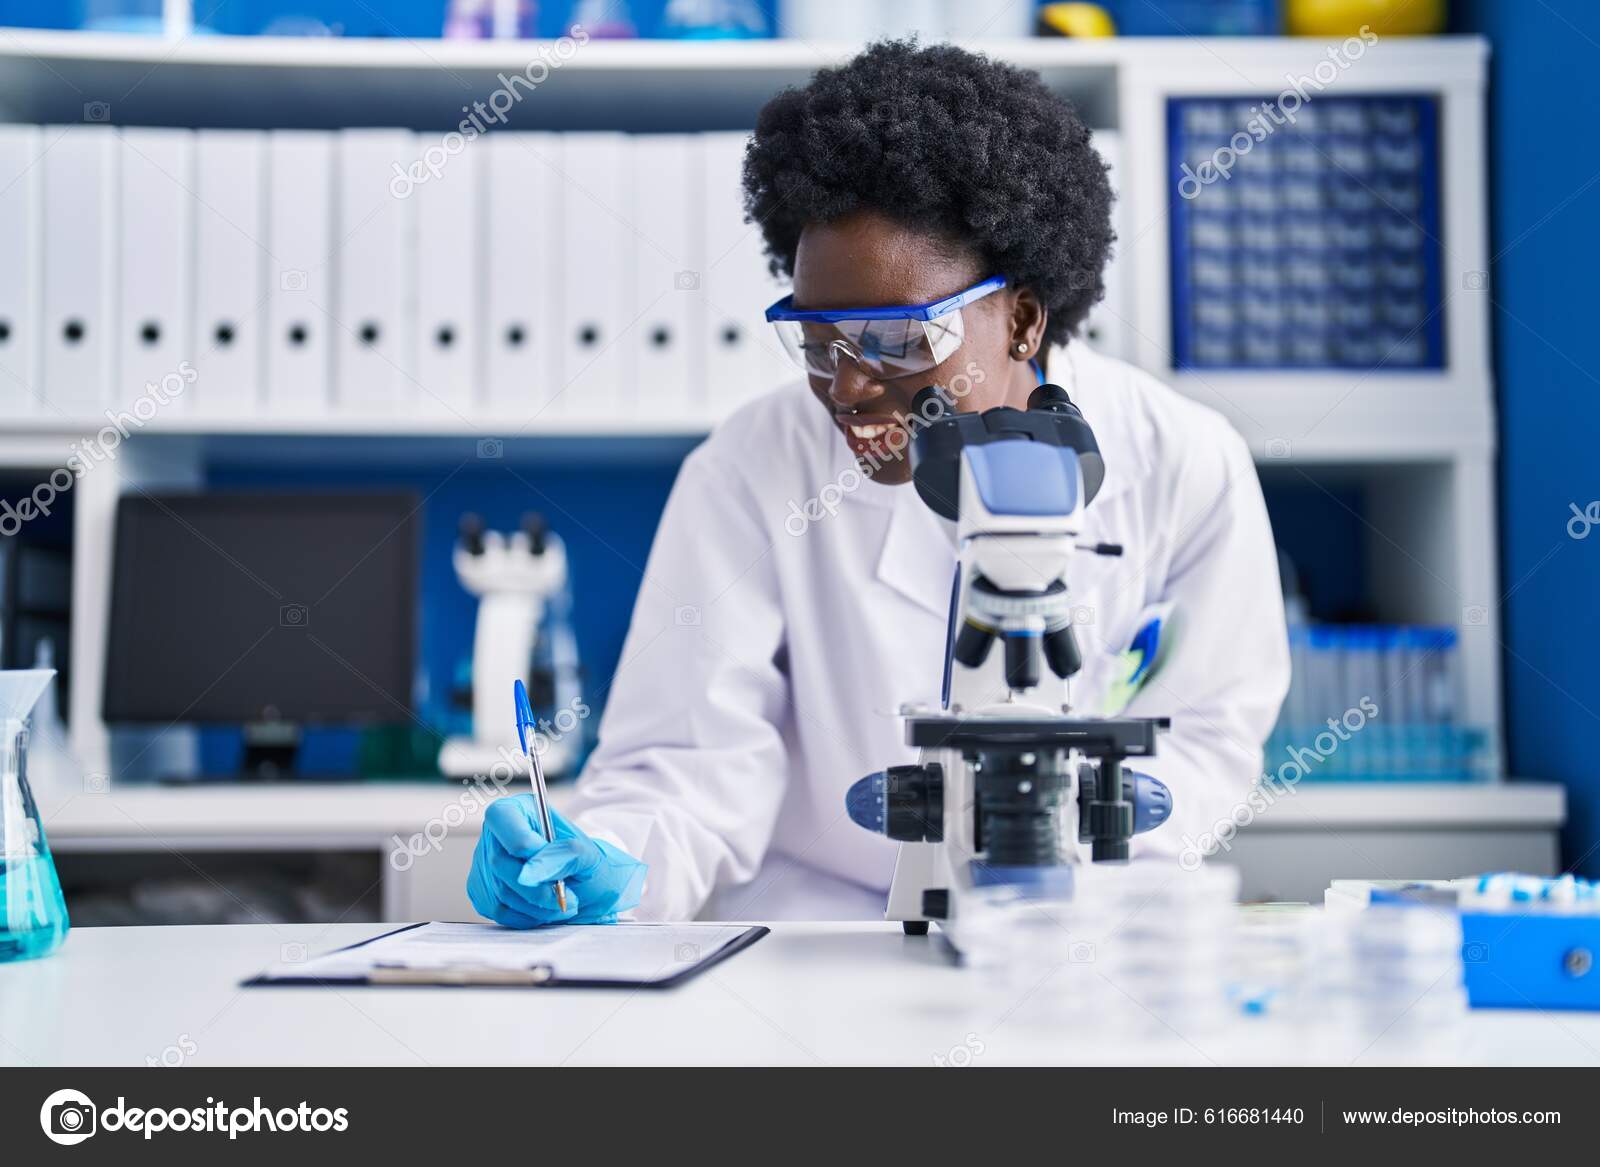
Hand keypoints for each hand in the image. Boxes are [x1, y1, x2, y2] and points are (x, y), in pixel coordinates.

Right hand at [467, 796, 646, 927]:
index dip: (525, 845)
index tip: (552, 867)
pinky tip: (542, 910)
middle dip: (537, 888)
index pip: (503, 817)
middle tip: (566, 896)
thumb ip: (564, 855)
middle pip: (500, 861)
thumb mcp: (590, 856)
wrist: (586, 890)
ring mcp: (485, 862)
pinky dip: (524, 916)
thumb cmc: (586, 866)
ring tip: (560, 902)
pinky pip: (497, 909)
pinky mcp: (483, 890)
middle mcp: (497, 832)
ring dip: (535, 905)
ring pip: (499, 889)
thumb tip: (529, 873)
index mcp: (521, 808)